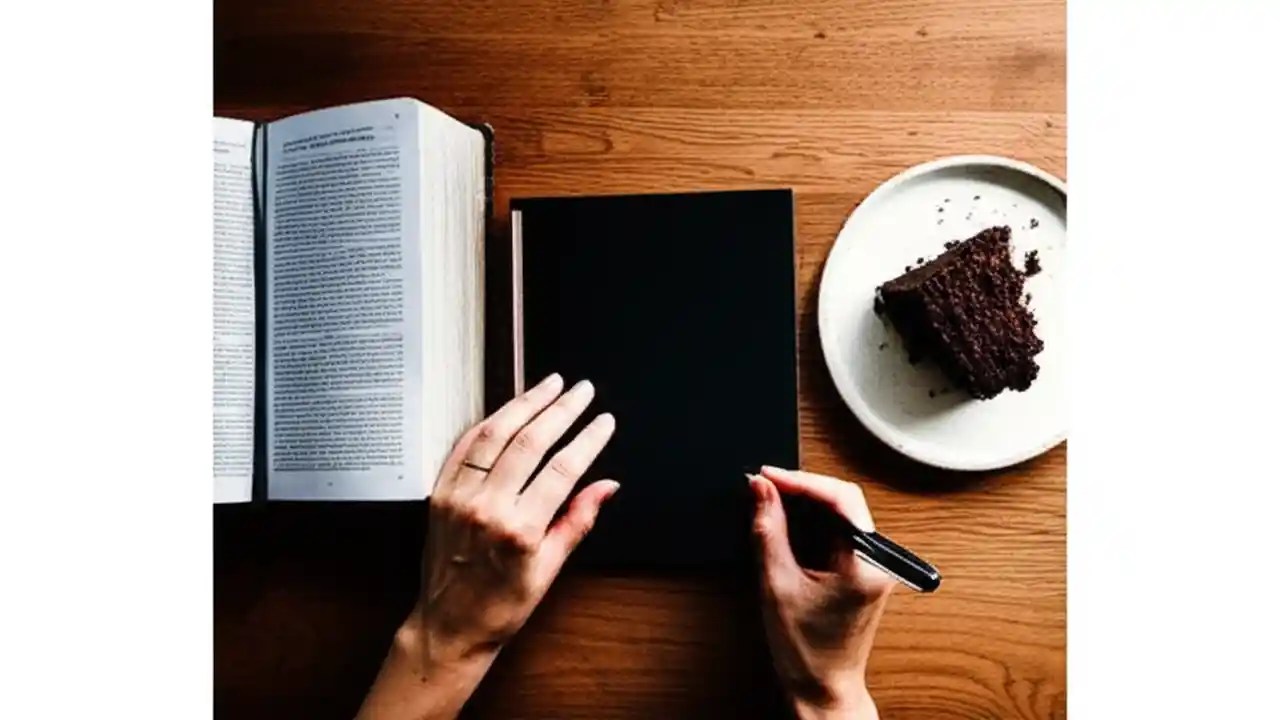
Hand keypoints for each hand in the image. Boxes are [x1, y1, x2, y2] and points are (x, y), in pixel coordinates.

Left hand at [358, 373, 618, 719]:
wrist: (448, 626)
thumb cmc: (500, 606)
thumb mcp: (549, 570)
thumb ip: (578, 520)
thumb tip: (607, 485)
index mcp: (521, 531)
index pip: (563, 469)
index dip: (588, 439)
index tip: (604, 421)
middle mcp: (487, 508)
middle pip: (530, 442)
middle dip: (561, 409)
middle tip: (582, 390)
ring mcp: (459, 497)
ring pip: (496, 434)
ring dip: (525, 404)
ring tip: (550, 385)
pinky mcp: (440, 493)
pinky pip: (465, 446)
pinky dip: (489, 422)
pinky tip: (509, 408)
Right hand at [749, 466, 895, 719]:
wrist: (822, 689)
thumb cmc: (806, 652)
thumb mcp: (776, 585)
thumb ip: (768, 531)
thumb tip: (761, 491)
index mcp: (864, 564)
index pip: (841, 498)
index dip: (801, 480)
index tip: (768, 476)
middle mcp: (876, 561)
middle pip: (843, 500)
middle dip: (801, 488)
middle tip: (764, 486)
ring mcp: (872, 565)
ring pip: (840, 513)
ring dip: (805, 503)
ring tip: (771, 502)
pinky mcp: (861, 570)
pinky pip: (837, 530)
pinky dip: (810, 521)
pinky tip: (787, 523)